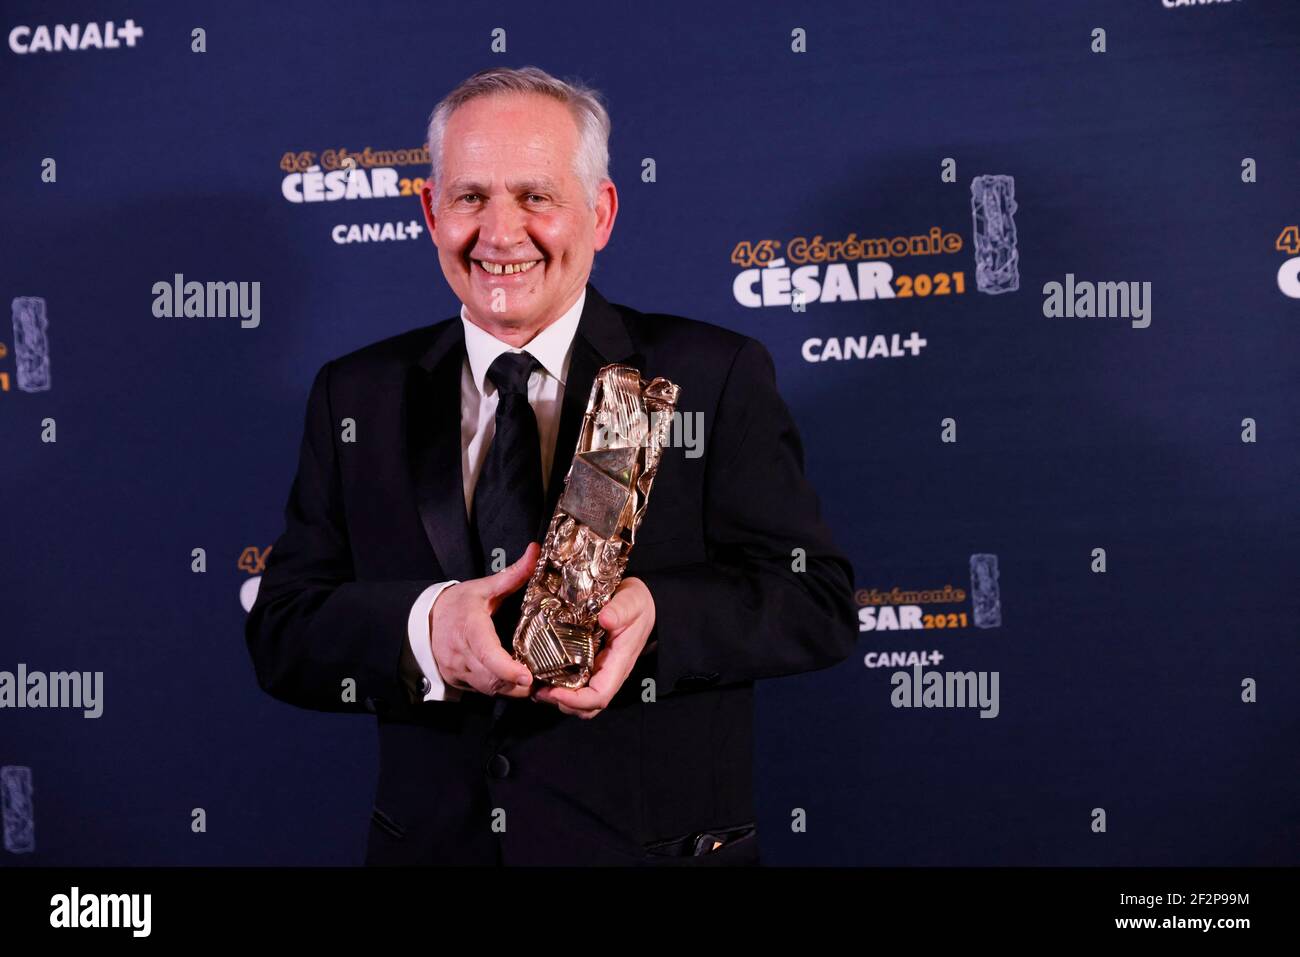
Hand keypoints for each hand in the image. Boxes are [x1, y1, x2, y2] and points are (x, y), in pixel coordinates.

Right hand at [429, 543, 539, 697]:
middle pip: (493, 678)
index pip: (487, 653)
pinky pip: (482, 691)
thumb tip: (536, 552)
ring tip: (532, 681)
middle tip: (543, 679)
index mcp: (470, 628)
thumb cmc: (457, 603)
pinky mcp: (457, 680)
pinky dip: (500, 689)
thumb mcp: (484, 587)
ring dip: (511, 688)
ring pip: (489, 689)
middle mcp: (461, 653)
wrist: (425, 620)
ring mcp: (457, 670)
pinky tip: (513, 681)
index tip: (527, 676)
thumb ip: (513, 574)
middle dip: (519, 683)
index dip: (507, 668)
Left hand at [532, 576, 655, 718]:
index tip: (554, 691)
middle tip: (540, 692)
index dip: (577, 700)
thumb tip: (605, 619)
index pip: (600, 695)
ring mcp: (601, 671)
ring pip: (582, 701)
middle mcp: (610, 673)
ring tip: (539, 689)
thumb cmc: (637, 604)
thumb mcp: (631, 602)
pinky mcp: (593, 666)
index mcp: (619, 663)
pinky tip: (545, 677)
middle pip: (589, 706)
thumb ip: (620, 610)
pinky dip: (561, 688)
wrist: (640, 603)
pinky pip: (578, 686)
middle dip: (563, 704)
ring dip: (560, 700)